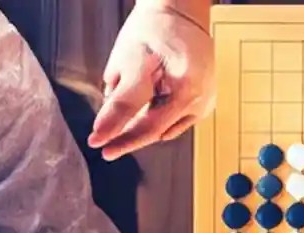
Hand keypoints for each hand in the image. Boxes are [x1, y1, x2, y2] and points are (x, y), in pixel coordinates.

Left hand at [89, 0, 214, 159]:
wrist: (180, 14)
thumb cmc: (157, 30)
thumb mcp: (132, 61)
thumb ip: (120, 102)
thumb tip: (103, 132)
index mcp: (188, 91)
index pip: (150, 128)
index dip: (122, 140)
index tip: (100, 147)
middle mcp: (201, 101)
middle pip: (158, 130)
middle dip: (130, 130)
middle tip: (104, 132)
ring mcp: (204, 103)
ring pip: (164, 126)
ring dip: (143, 120)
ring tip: (127, 101)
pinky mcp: (202, 102)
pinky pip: (173, 118)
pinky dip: (155, 113)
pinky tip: (146, 99)